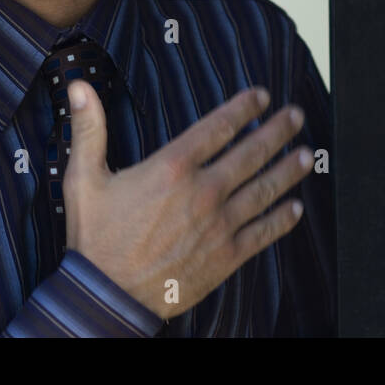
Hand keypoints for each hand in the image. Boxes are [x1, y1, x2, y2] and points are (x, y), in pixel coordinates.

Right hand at [62, 81, 313, 319]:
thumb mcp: (83, 178)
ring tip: (307, 154)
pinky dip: (282, 220)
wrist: (107, 296)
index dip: (244, 108)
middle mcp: (203, 192)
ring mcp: (218, 225)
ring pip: (264, 190)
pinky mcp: (226, 256)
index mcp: (173, 167)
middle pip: (251, 153)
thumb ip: (88, 129)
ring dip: (288, 170)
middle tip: (295, 116)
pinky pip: (262, 233)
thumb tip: (78, 87)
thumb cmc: (95, 237)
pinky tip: (295, 208)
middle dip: (277, 131)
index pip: (219, 127)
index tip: (262, 96)